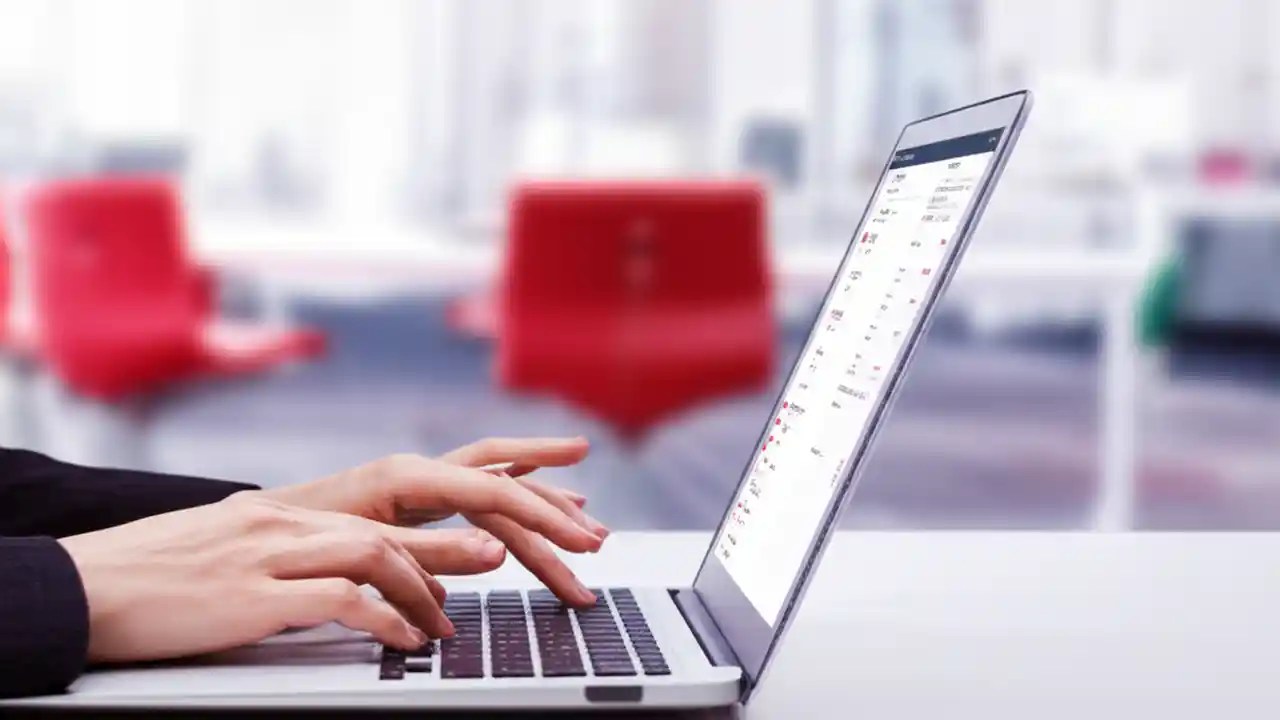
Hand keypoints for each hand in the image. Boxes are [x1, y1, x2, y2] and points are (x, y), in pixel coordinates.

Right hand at [60, 494, 454, 663]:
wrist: (84, 585)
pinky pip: (339, 600)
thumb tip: (331, 583)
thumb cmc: (153, 577)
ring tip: (448, 623)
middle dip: (450, 551)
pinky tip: (403, 641)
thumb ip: (283, 558)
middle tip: (499, 566)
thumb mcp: (227, 553)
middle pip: (388, 529)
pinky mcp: (251, 595)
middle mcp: (282, 523)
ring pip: (374, 554)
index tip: (465, 554)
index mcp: (280, 514)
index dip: (427, 534)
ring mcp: (268, 555)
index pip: (373, 517)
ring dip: (424, 590)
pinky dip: (382, 620)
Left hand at [256, 437, 607, 606]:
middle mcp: (421, 472)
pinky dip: (519, 485)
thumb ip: (429, 552)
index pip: (497, 492)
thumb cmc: (287, 540)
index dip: (545, 519)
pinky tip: (546, 483)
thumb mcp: (356, 548)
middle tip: (600, 547)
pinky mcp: (414, 499)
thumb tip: (497, 555)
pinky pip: (481, 488)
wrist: (237, 537)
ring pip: (499, 490)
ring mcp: (419, 483)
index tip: (582, 543)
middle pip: (506, 490)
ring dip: (546, 507)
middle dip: (555, 519)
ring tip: (591, 527)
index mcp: (409, 476)